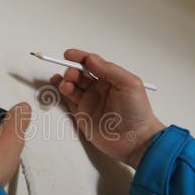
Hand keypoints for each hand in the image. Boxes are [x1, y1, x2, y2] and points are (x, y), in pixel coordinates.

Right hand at [50, 49, 164, 168]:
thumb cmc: (136, 111)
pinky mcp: (81, 114)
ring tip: (66, 83)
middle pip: (80, 74)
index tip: (68, 54)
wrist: (135, 140)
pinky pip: (68, 99)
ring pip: (72, 85)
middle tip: (71, 74)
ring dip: (66, 80)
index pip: (92, 64)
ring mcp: (89, 101)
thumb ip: (109, 70)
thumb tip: (90, 59)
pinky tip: (58, 85)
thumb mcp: (129, 84)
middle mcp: (98, 88)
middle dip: (72, 70)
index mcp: (111, 79)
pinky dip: (60, 91)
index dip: (80, 58)